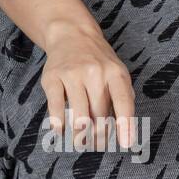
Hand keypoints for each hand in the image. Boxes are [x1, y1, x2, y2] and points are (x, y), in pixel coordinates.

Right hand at [41, 19, 135, 146]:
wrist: (71, 34)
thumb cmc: (98, 61)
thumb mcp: (117, 72)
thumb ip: (122, 97)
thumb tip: (125, 132)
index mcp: (115, 73)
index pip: (123, 102)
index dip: (125, 125)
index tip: (126, 144)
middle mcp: (95, 72)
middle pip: (99, 115)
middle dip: (98, 137)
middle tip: (96, 145)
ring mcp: (72, 74)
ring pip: (78, 117)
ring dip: (80, 136)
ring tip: (80, 142)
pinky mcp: (52, 78)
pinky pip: (56, 109)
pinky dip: (59, 125)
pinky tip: (61, 131)